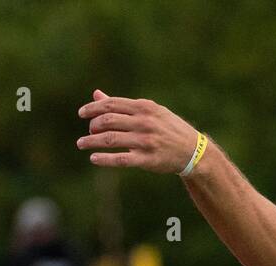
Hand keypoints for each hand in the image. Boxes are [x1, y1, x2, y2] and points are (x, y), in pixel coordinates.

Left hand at [77, 90, 200, 172]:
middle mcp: (144, 122)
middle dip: (93, 126)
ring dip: (92, 142)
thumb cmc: (170, 129)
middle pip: (108, 120)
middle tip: (88, 132)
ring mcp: (146, 141)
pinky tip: (94, 159)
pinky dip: (105, 159)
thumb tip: (97, 95)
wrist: (194, 152)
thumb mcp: (151, 112)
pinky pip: (121, 159)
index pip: (111, 104)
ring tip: (81, 144)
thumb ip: (123, 105)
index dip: (93, 108)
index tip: (82, 113)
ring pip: (111, 139)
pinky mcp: (148, 159)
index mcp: (144, 107)